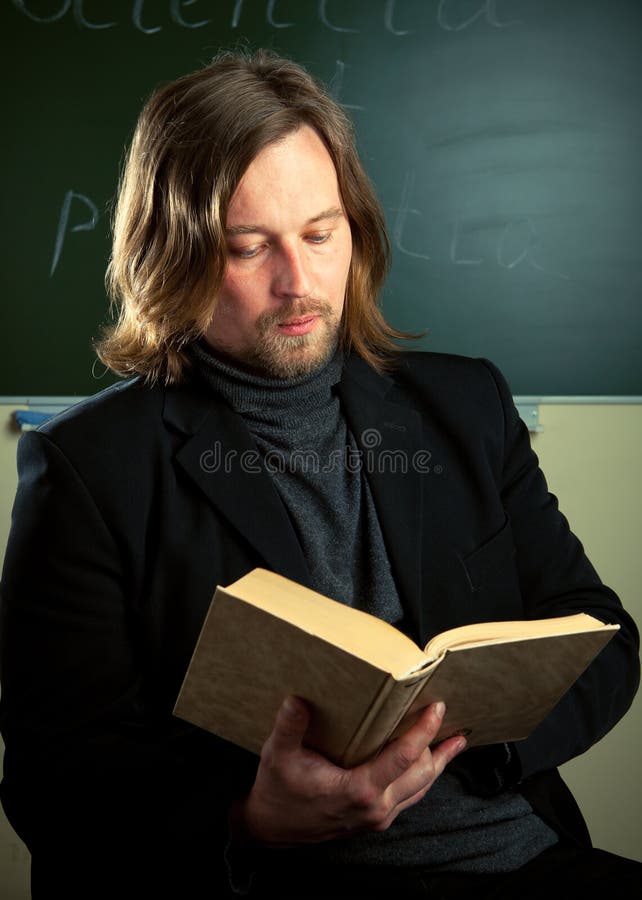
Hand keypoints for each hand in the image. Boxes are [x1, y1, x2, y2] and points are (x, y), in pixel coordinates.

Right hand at [231, 696, 465, 846]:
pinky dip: (425, 777)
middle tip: (443, 712)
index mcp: (359, 790)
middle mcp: (376, 807)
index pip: (404, 757)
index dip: (424, 731)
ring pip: (421, 787)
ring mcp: (378, 816)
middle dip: (436, 743)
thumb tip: (297, 699)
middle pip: (423, 772)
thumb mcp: (278, 755)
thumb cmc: (278, 790)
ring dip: (438, 762)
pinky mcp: (376, 818)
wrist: (272, 828)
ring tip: (455, 739)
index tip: (436, 707)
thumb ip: (290, 726)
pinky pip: (411, 796)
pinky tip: (430, 762)